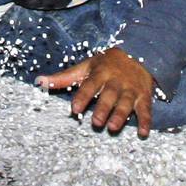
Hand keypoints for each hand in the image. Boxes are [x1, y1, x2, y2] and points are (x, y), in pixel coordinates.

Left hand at [37, 47, 154, 136]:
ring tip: (113, 127)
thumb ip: (64, 77)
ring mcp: (131, 89)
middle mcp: (116, 81)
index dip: (82, 96)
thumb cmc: (107, 63)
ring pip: (126, 102)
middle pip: (109, 95)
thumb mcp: (86, 67)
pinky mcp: (144, 96)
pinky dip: (146, 121)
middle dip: (103, 108)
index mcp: (101, 72)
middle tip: (96, 122)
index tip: (75, 109)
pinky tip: (144, 133)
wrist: (139, 52)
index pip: (90, 85)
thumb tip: (39, 82)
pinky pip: (146, 109)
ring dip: (121, 115)